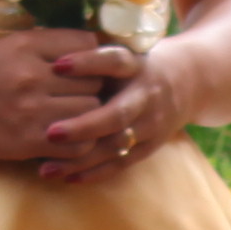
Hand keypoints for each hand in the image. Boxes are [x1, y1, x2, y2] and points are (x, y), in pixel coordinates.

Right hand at [0, 25, 122, 164]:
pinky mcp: (29, 142)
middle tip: (77, 94)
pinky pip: (78, 144)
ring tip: (71, 115)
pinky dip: (78, 144)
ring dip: (86, 116)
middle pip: (94, 80)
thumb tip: (99, 48)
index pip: (88, 45)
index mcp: (27, 45)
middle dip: (91, 87)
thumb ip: (51, 44)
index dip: (93, 57)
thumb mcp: (11, 45)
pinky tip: (65, 137)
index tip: (86, 67)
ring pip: (91, 111)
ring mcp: (31, 111)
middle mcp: (30, 76)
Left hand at [33, 33, 185, 183]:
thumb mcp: (123, 51)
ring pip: (116, 145)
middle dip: (83, 126)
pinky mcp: (150, 147)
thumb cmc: (136, 65)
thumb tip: (42, 52)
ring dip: (81, 158)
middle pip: (117, 114)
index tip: (57, 65)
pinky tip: (66, 178)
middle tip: (50, 133)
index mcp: (137, 65)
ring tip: (46, 167)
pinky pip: (121, 164)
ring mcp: (151, 124)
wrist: (188, 82)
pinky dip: (94, 173)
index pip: (114, 61)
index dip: (88, 63)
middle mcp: (146, 96)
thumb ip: (92, 56)